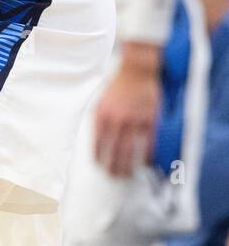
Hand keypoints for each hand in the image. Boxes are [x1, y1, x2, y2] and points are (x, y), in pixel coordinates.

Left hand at [93, 57, 161, 176]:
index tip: (99, 165)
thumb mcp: (101, 100)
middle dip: (113, 165)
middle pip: (114, 149)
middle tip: (114, 175)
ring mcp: (135, 120)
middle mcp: (117, 120)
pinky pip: (150, 142)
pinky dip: (149, 154)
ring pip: (131, 149)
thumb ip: (98, 117)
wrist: (137, 70)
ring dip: (129, 164)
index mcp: (102, 114)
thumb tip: (94, 135)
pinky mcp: (150, 119)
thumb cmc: (118, 85)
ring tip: (128, 174)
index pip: (97, 141)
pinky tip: (148, 163)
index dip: (98, 155)